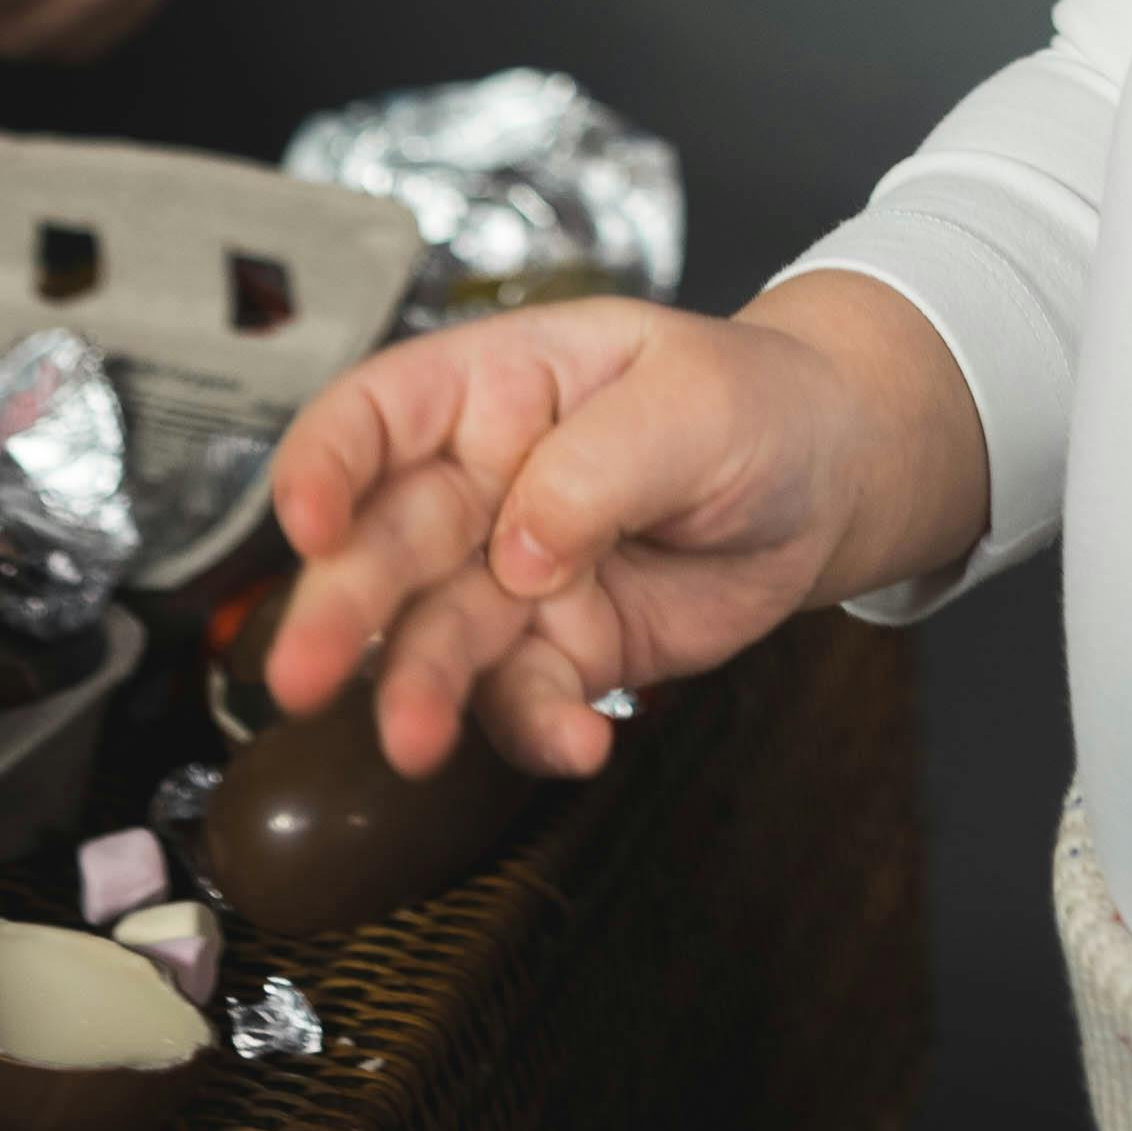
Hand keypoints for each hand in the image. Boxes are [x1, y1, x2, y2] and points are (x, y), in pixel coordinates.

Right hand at [266, 275, 986, 781]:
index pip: (379, 412)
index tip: (306, 524)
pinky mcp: (562, 649)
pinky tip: (580, 741)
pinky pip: (526, 699)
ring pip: (439, 639)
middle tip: (302, 676)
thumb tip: (520, 548)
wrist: (828, 480)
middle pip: (386, 543)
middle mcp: (485, 484)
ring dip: (420, 693)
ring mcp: (515, 576)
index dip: (326, 463)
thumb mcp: (697, 400)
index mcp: (500, 386)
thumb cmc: (755, 403)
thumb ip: (602, 461)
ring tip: (419, 744)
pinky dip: (540, 729)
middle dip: (340, 609)